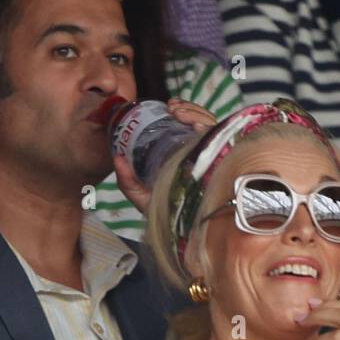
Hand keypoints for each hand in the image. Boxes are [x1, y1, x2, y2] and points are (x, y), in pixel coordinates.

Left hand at [112, 98, 217, 212]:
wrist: (183, 233)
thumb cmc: (165, 215)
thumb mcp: (141, 196)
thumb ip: (127, 180)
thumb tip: (116, 157)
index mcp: (186, 157)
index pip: (189, 127)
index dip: (183, 111)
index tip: (169, 107)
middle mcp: (202, 155)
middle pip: (201, 122)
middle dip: (188, 108)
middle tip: (173, 108)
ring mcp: (214, 157)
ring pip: (211, 126)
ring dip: (195, 113)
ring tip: (179, 113)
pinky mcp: (224, 161)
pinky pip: (221, 139)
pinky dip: (209, 127)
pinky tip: (195, 124)